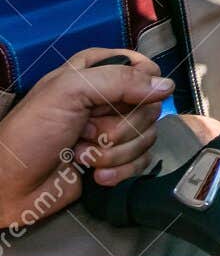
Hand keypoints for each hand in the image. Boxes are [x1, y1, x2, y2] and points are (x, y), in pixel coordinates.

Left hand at [0, 49, 173, 227]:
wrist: (7, 187)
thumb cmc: (30, 134)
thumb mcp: (68, 92)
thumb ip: (119, 81)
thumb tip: (168, 86)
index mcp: (96, 71)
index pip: (145, 69)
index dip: (140, 88)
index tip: (119, 101)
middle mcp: (108, 98)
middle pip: (150, 107)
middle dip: (120, 128)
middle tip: (86, 133)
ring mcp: (113, 130)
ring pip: (148, 136)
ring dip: (115, 153)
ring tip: (83, 156)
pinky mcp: (116, 160)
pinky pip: (142, 161)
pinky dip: (119, 171)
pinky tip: (95, 175)